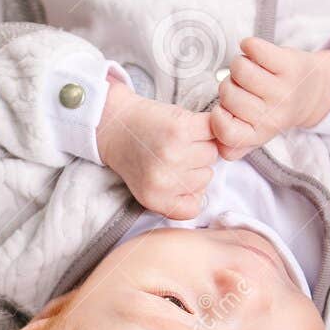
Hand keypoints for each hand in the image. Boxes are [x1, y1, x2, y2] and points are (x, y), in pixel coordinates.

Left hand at [96, 79, 218, 218]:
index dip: (192, 191)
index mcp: (155, 199)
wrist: (115, 123)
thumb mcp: (148, 187)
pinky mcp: (180, 128)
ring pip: (212, 153)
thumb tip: (204, 193)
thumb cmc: (134, 154)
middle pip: (206, 176)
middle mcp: (164, 180)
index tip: (180, 178)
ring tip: (177, 139)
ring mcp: (173, 153)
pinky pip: (213, 131)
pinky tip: (190, 125)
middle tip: (172, 152)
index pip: (195, 206)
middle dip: (194, 164)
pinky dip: (207, 126)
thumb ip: (175, 197)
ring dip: (201, 144)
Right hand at [209, 38, 329, 160]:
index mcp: (262, 133)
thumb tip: (217, 148)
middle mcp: (274, 114)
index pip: (227, 132)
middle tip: (243, 87)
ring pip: (239, 69)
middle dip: (229, 86)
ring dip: (239, 64)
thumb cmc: (276, 108)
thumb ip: (236, 144)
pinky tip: (255, 52)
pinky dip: (249, 45)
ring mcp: (283, 89)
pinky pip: (255, 48)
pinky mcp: (290, 64)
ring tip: (250, 70)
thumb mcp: (257, 132)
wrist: (314, 90)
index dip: (218, 118)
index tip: (224, 109)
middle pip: (228, 95)